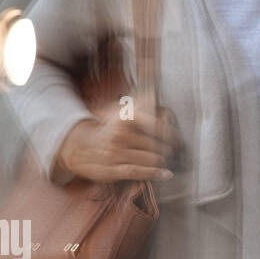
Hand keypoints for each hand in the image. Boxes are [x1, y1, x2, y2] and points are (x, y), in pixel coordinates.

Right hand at [53, 106, 183, 184]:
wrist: (78, 147)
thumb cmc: (108, 129)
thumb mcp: (120, 111)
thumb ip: (139, 100)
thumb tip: (154, 84)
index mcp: (125, 118)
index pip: (157, 126)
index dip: (173, 134)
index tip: (180, 139)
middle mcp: (120, 135)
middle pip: (157, 145)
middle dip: (169, 149)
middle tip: (177, 152)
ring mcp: (115, 153)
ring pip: (151, 159)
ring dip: (162, 161)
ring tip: (167, 160)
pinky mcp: (112, 170)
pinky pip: (139, 172)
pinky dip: (155, 174)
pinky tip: (166, 174)